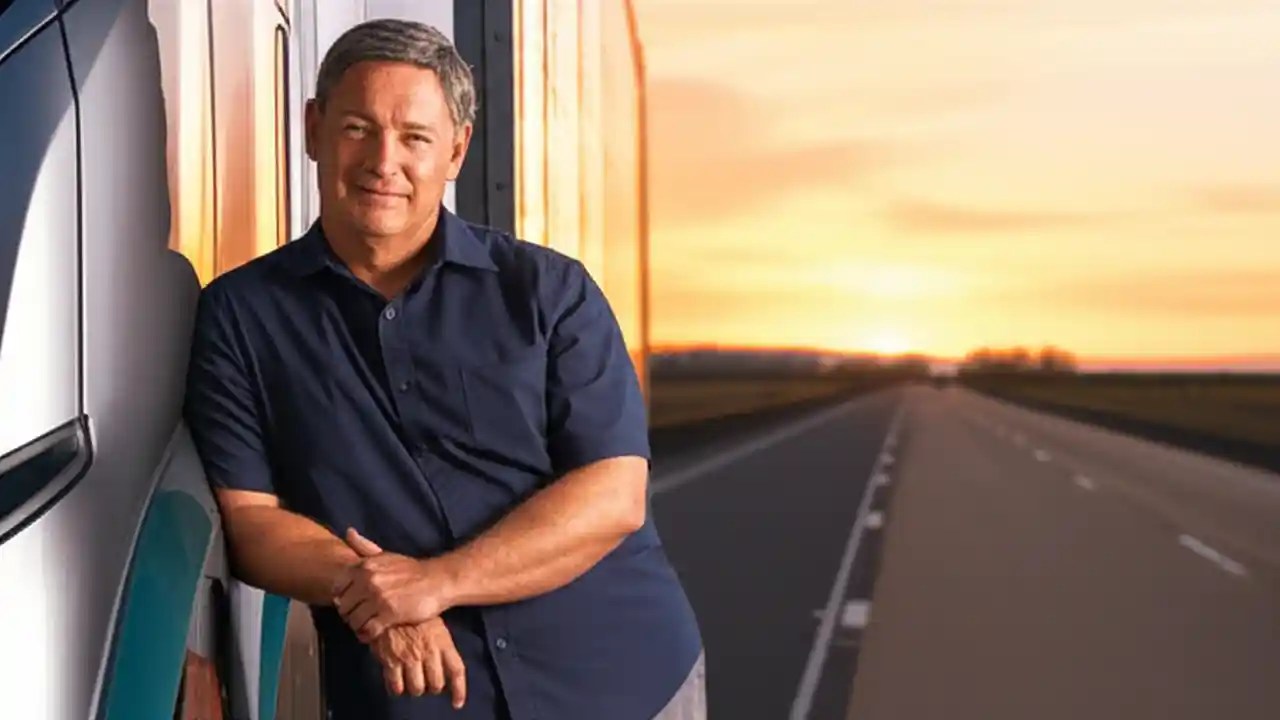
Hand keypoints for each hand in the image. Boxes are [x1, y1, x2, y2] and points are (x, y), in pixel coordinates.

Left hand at [333, 528, 449, 640]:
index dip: (343, 597)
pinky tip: (373, 633)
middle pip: (344, 607)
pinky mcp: (389, 615)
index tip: (353, 601)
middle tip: (360, 616)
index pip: (337, 588)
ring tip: (366, 626)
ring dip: (358, 626)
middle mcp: (368, 581)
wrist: (437, 581)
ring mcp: (378, 598)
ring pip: (354, 620)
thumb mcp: (386, 555)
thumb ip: (364, 546)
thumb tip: (348, 532)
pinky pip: (368, 630)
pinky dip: (367, 635)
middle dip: (350, 614)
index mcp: (364, 567)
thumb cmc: (410, 570)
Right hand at [371, 618, 466, 707]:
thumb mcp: (435, 624)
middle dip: (432, 687)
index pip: (457, 671)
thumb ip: (441, 644)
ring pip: (417, 688)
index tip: (457, 703)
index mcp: (443, 642)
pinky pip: (396, 686)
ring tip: (411, 682)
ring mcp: (410, 657)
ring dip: (415, 689)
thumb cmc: (413, 613)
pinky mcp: (391, 661)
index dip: (459, 690)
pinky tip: (396, 683)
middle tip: (427, 682)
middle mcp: (429, 652)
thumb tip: (444, 662)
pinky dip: (396, 689)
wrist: (389, 602)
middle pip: (436, 684)